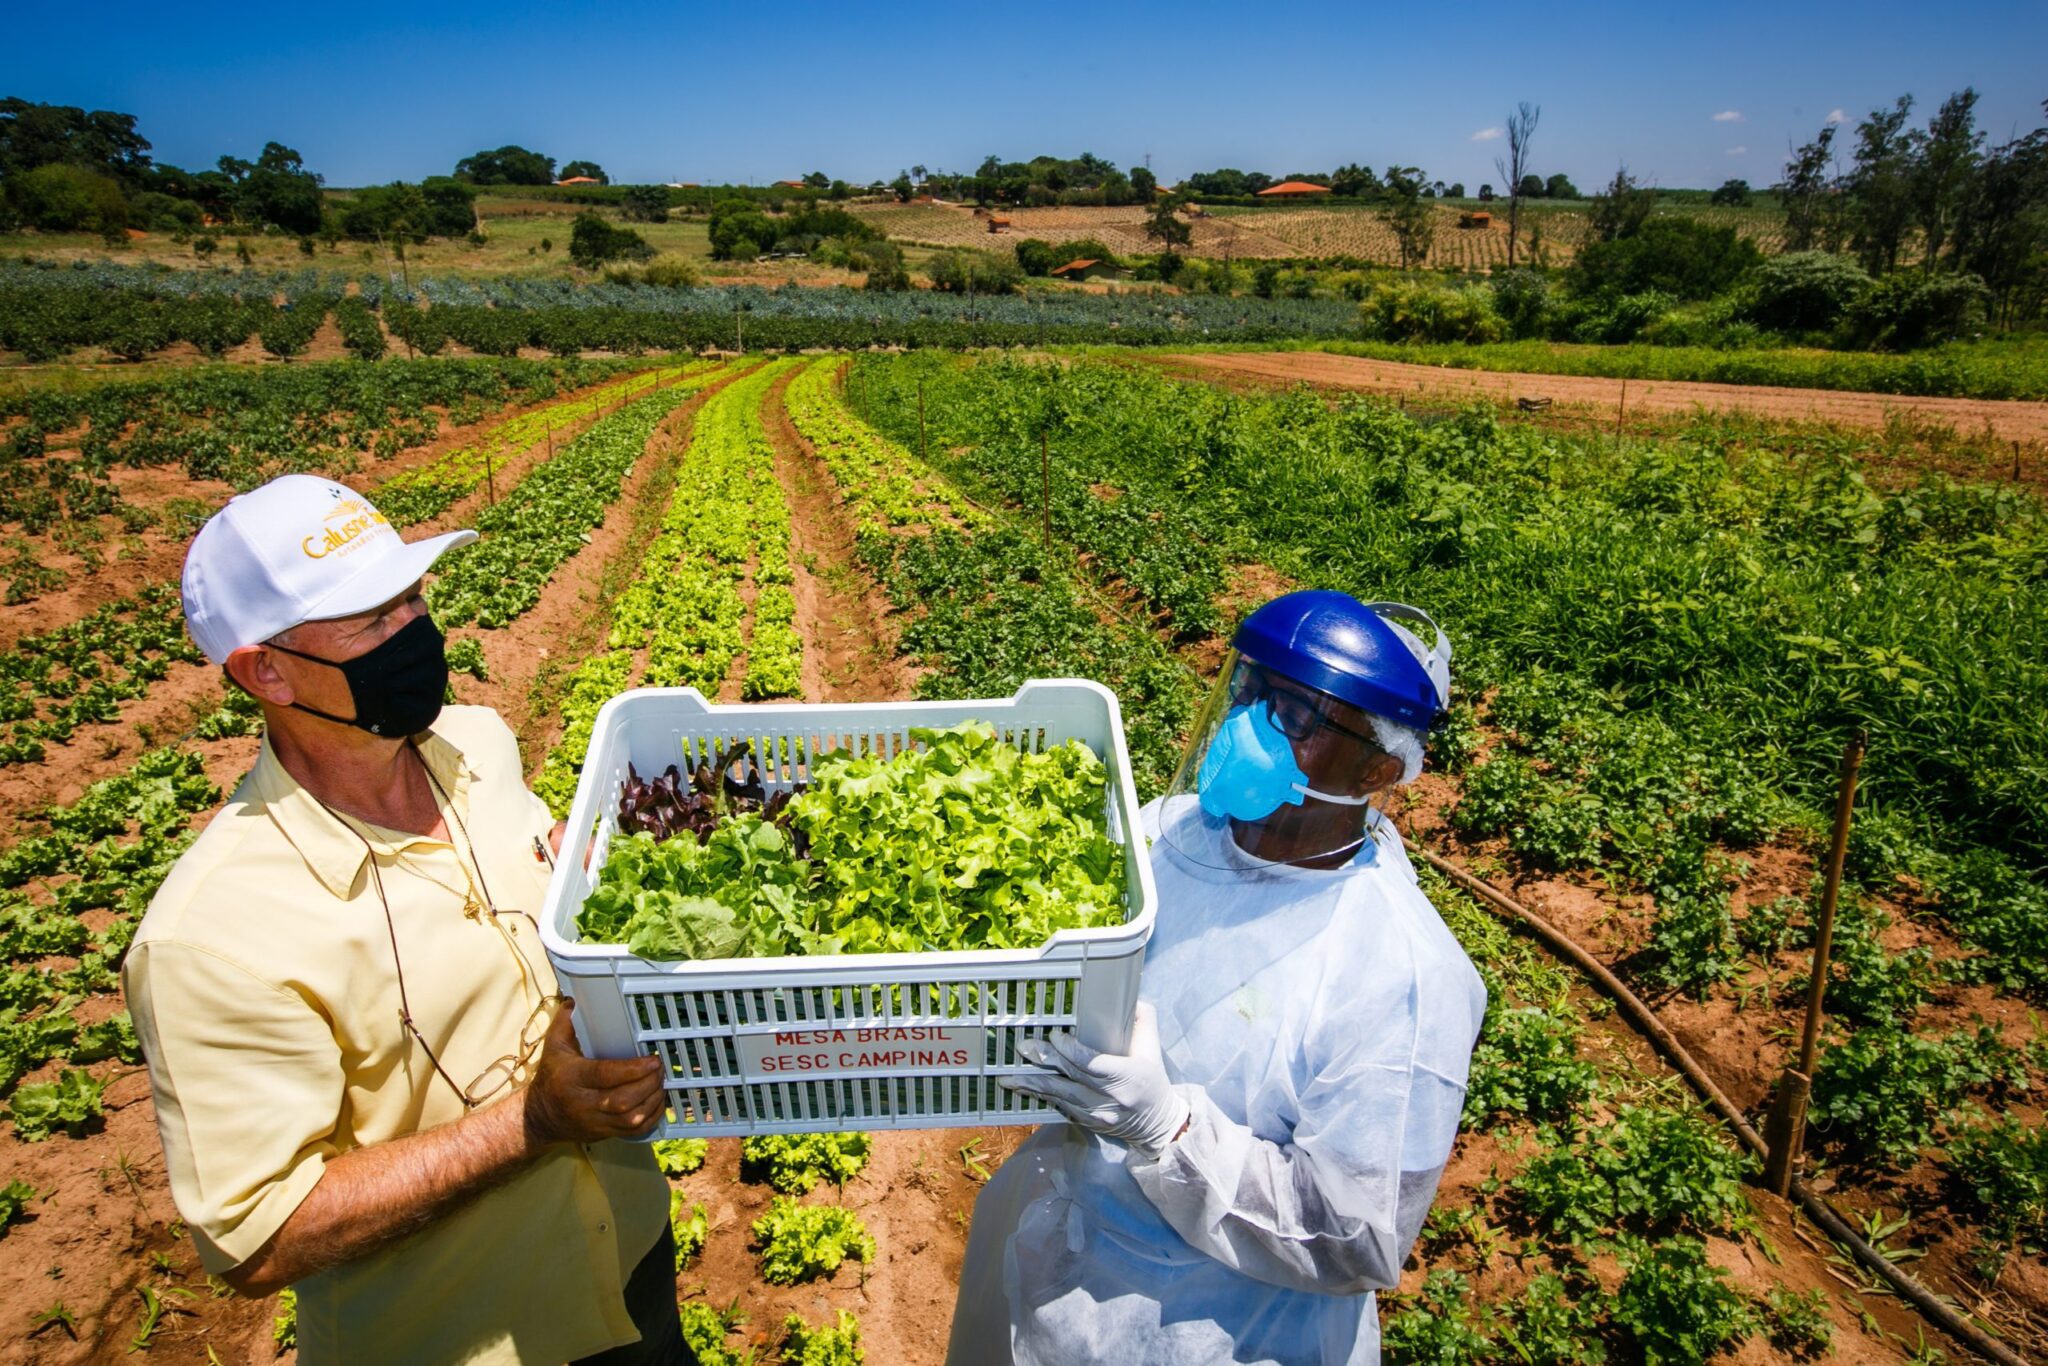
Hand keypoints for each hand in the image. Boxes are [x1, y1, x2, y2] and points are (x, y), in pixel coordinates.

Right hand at [521, 999, 665, 1145]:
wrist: (539, 1118)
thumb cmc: (550, 1077)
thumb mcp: (552, 1047)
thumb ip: (565, 1022)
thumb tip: (575, 1001)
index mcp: (571, 1078)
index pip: (605, 1075)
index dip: (633, 1069)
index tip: (653, 1060)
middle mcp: (583, 1102)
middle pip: (622, 1099)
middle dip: (648, 1084)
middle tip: (660, 1068)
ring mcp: (594, 1121)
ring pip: (630, 1118)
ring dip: (653, 1100)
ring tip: (661, 1082)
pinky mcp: (603, 1133)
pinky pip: (633, 1131)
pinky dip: (652, 1117)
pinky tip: (658, 1101)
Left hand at [1003, 1002, 1190, 1159]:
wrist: (1158, 1125)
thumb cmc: (1153, 1081)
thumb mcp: (1152, 1049)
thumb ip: (1143, 1021)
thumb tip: (1130, 997)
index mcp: (1127, 1076)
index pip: (1093, 1063)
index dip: (1070, 1049)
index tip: (1056, 1035)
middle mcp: (1109, 1098)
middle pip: (1071, 1077)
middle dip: (1045, 1060)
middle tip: (1023, 1047)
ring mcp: (1097, 1114)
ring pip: (1060, 1096)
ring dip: (1033, 1084)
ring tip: (1009, 1077)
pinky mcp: (1088, 1123)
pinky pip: (1060, 1106)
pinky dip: (1041, 1095)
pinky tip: (1023, 1088)